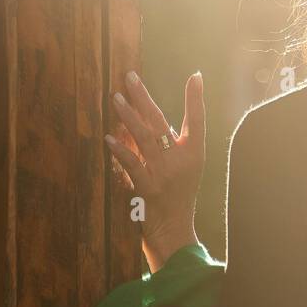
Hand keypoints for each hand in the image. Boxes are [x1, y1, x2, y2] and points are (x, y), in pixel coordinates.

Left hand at [106, 70, 206, 272]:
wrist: (175, 230)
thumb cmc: (178, 195)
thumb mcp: (186, 167)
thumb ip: (174, 143)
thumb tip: (154, 117)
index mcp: (194, 154)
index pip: (197, 120)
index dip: (196, 99)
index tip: (195, 76)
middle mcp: (182, 161)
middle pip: (161, 122)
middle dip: (144, 98)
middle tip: (130, 77)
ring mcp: (165, 174)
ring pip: (145, 139)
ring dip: (129, 117)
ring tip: (115, 98)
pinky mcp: (148, 189)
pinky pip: (133, 166)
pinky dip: (121, 151)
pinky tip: (109, 138)